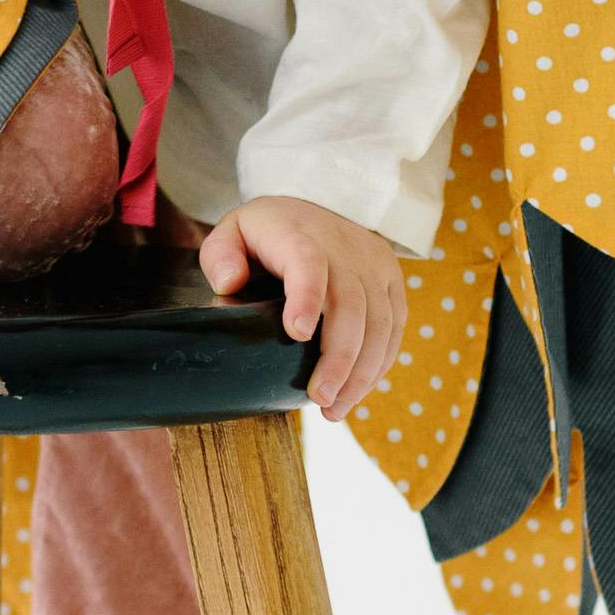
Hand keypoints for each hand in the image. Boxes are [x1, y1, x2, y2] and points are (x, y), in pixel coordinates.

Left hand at [196, 196, 405, 421]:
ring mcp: (373, 263)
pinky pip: (395, 325)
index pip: (308, 263)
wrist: (313, 207)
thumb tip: (229, 284)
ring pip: (380, 321)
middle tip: (320, 398)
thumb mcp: (231, 232)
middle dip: (339, 357)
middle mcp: (344, 247)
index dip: (306, 297)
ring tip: (335, 407)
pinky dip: (379, 362)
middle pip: (351, 304)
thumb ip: (219, 256)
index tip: (297, 333)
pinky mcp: (391, 278)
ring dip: (362, 371)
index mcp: (300, 234)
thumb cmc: (267, 233)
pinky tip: (358, 390)